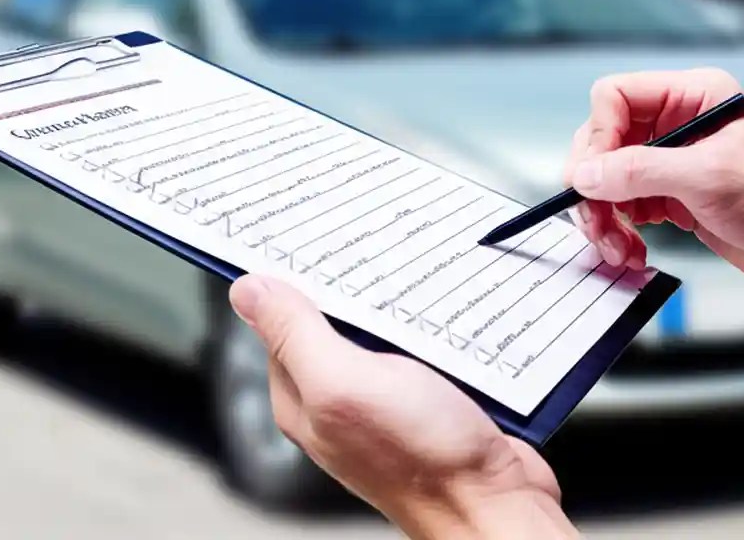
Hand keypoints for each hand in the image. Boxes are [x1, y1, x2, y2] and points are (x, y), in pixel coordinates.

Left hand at [228, 275, 578, 538]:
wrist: (496, 503)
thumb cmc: (424, 459)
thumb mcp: (345, 383)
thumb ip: (295, 336)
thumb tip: (247, 290)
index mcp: (305, 398)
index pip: (281, 322)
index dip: (292, 280)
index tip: (307, 239)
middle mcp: (340, 400)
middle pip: (332, 322)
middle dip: (349, 285)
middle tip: (366, 244)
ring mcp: (387, 401)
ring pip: (381, 332)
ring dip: (395, 304)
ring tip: (410, 272)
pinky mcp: (431, 399)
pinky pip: (423, 348)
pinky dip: (432, 326)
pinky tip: (445, 309)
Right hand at [564, 68, 743, 295]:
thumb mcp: (708, 178)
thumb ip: (639, 171)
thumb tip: (584, 174)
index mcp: (693, 96)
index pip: (615, 97)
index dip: (599, 136)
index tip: (596, 178)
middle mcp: (680, 123)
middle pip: (605, 142)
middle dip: (594, 186)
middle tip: (596, 223)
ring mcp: (677, 162)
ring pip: (610, 180)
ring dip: (604, 216)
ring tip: (617, 249)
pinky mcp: (677, 198)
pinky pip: (627, 208)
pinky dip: (621, 231)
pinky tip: (632, 252)